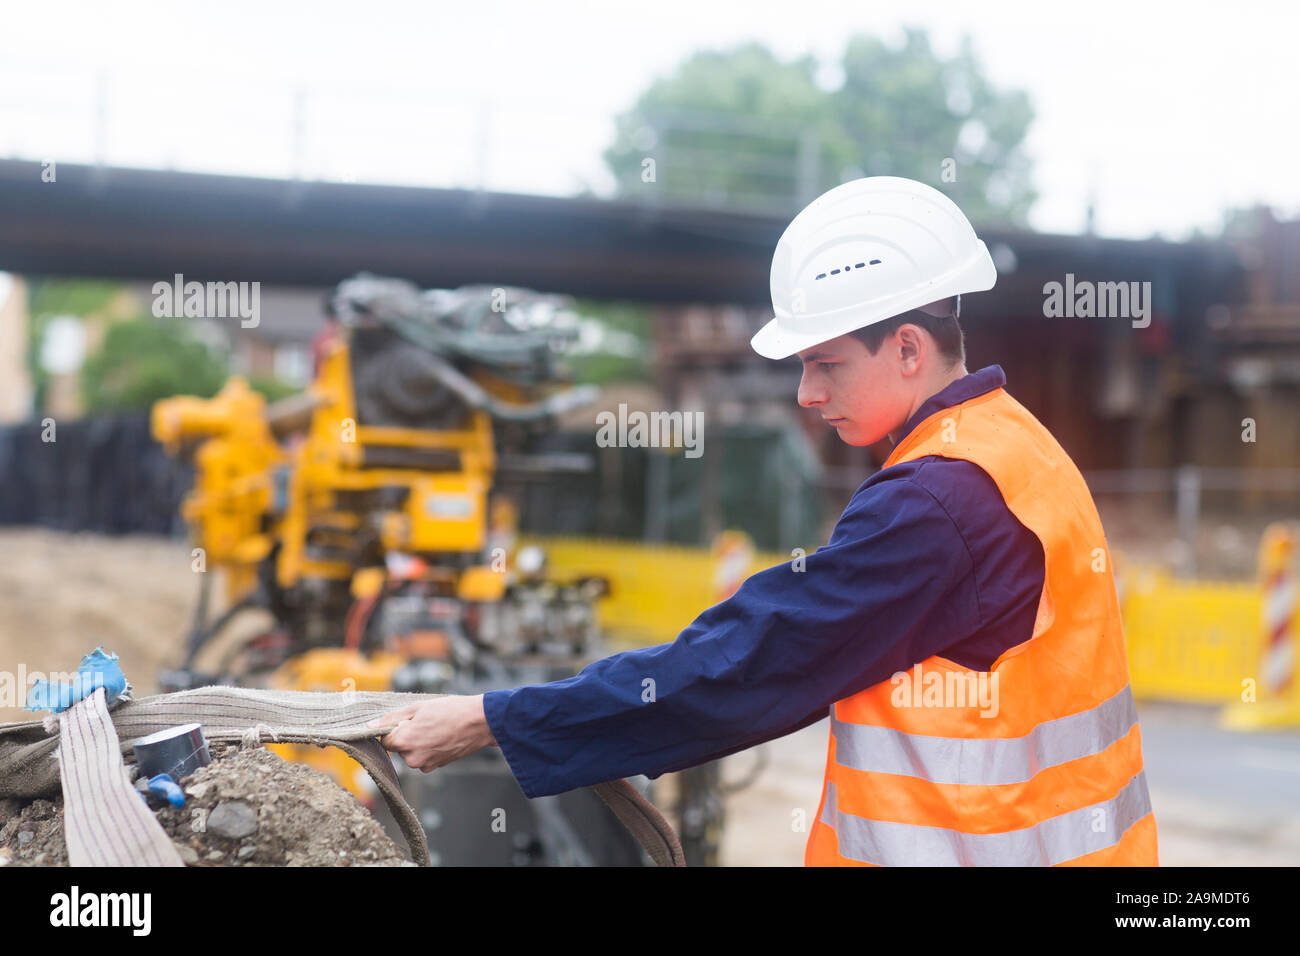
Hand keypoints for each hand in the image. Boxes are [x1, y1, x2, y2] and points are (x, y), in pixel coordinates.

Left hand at [366, 694, 496, 772]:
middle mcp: (411, 758)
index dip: (395, 728)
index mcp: (403, 741)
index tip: (408, 720)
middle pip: (399, 747)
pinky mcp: (437, 767)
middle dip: (407, 735)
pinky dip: (430, 749)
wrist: (481, 723)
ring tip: (437, 728)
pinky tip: (443, 737)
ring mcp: (425, 765)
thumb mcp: (418, 707)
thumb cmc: (451, 711)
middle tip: (426, 721)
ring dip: (419, 742)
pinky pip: (425, 758)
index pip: (385, 740)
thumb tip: (370, 725)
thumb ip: (392, 718)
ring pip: (412, 753)